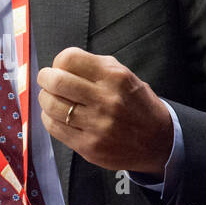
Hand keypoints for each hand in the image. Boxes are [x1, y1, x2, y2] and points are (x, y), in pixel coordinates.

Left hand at [36, 47, 172, 175]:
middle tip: (48, 80)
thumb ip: (94, 66)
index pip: (69, 58)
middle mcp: (107, 100)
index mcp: (115, 77)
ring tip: (53, 99)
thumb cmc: (136, 104)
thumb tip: (59, 64)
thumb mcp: (124, 76)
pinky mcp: (90, 147)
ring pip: (51, 105)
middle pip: (56, 81)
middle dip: (45, 78)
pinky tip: (58, 116)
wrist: (160, 142)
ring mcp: (98, 126)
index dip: (59, 61)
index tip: (61, 67)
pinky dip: (49, 118)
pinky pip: (53, 127)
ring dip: (46, 98)